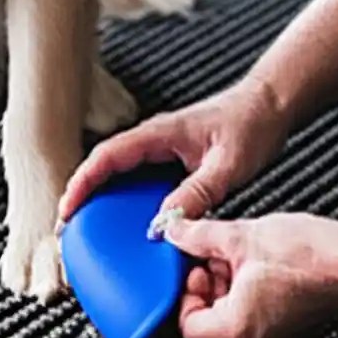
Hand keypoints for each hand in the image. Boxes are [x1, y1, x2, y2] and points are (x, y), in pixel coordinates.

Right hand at [59, 77, 292, 222]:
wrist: (270, 106)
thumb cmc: (252, 124)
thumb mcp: (227, 165)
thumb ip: (196, 194)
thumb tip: (163, 225)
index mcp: (156, 134)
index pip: (105, 158)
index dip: (81, 185)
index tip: (66, 211)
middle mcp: (151, 140)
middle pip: (102, 168)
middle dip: (81, 197)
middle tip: (69, 231)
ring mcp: (159, 150)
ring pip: (118, 176)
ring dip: (100, 200)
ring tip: (89, 231)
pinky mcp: (169, 160)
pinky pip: (138, 181)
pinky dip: (125, 201)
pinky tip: (130, 224)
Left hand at [163, 213, 337, 337]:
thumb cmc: (309, 255)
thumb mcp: (239, 236)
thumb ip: (197, 236)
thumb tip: (174, 232)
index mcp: (237, 328)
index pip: (187, 325)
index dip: (184, 293)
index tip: (194, 268)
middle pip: (210, 319)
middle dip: (208, 284)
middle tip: (218, 256)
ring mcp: (278, 336)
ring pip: (234, 314)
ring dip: (229, 284)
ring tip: (244, 255)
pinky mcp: (294, 326)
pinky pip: (258, 313)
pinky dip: (251, 290)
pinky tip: (263, 263)